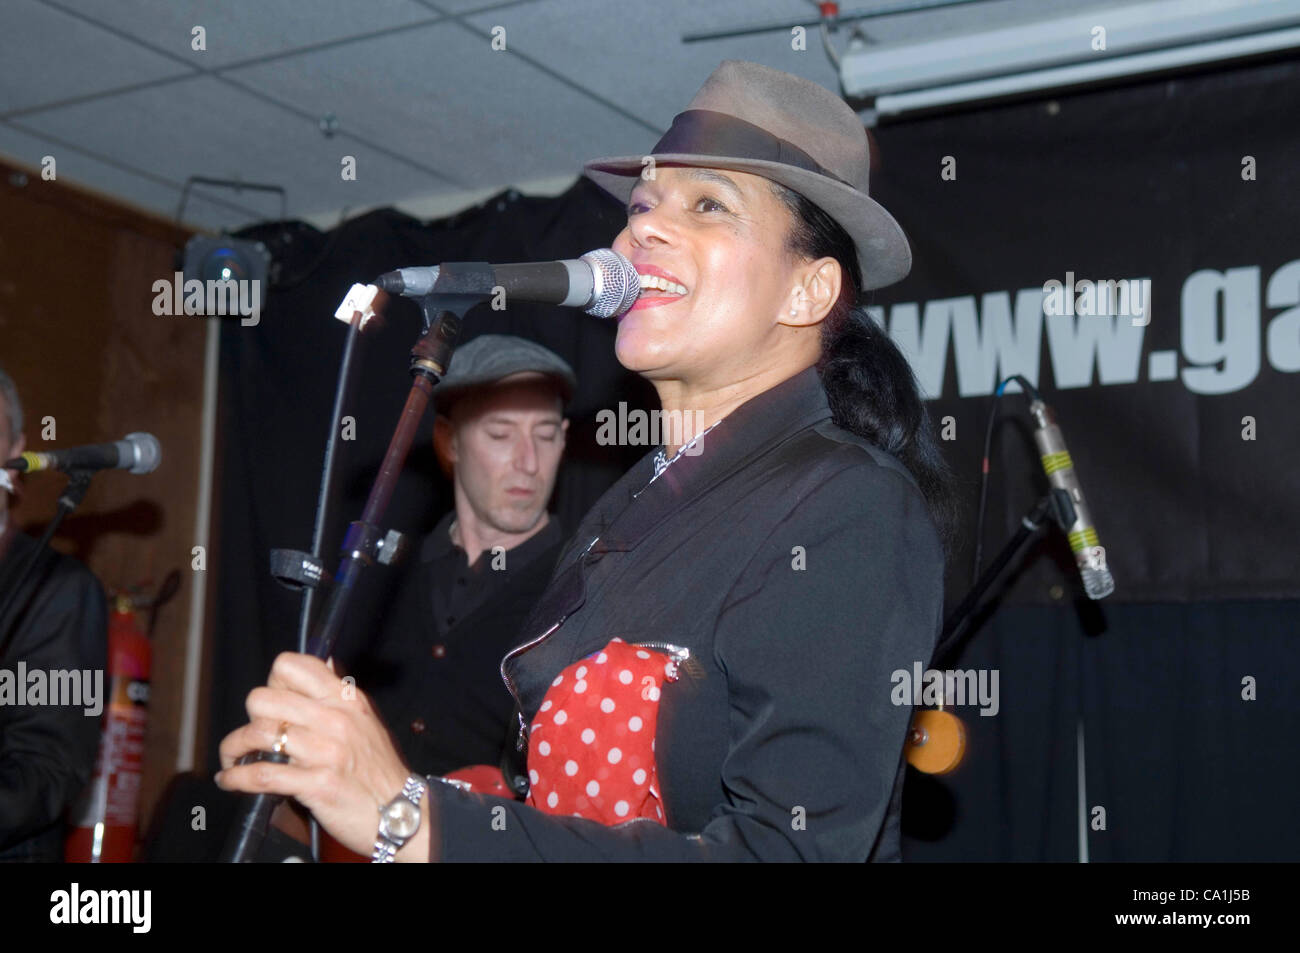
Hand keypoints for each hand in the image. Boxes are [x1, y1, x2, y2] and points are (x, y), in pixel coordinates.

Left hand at [216, 652, 429, 860]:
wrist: (402, 811)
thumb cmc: (380, 769)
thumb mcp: (366, 719)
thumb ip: (340, 694)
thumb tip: (325, 663)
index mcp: (346, 699)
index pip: (291, 666)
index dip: (273, 682)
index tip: (273, 703)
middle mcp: (334, 719)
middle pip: (263, 699)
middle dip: (251, 718)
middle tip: (257, 735)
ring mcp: (325, 751)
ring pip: (257, 734)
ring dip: (234, 749)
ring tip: (234, 759)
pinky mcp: (316, 784)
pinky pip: (261, 774)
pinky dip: (236, 778)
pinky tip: (231, 780)